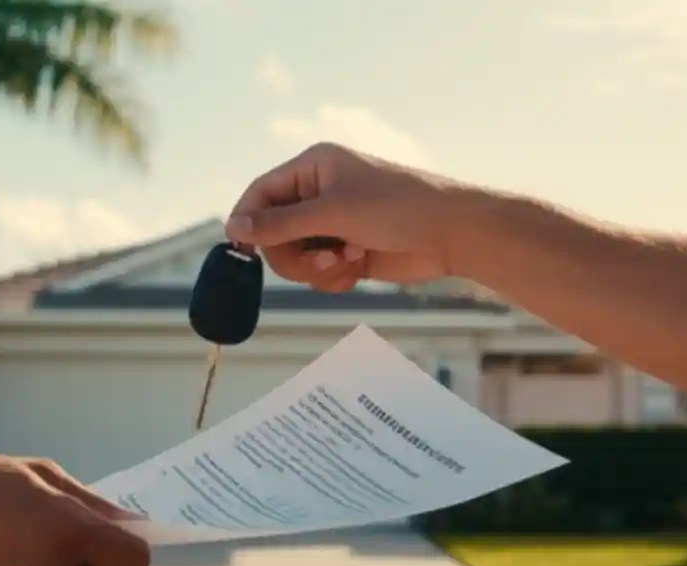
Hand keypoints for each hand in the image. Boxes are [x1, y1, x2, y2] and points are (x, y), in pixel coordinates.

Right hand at [225, 142, 468, 291]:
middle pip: (274, 233)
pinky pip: (318, 273)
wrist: (452, 234)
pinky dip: (332, 277)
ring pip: (295, 258)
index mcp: (314, 167)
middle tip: (320, 258)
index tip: (242, 250)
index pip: (261, 193)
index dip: (249, 221)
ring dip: (316, 268)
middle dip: (293, 253)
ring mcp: (334, 225)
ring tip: (346, 261)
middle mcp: (320, 193)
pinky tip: (357, 268)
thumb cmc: (398, 208)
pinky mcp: (347, 252)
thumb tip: (234, 228)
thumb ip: (280, 223)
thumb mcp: (333, 212)